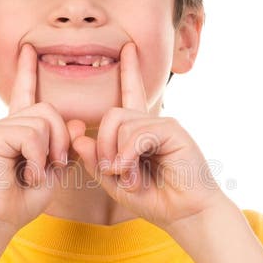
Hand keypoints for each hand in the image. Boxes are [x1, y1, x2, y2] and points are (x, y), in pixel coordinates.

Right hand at [0, 43, 69, 231]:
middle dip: (61, 139)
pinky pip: (32, 135)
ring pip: (43, 121)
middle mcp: (8, 123)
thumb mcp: (53, 172)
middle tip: (54, 166)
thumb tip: (75, 122)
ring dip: (50, 153)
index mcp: (20, 129)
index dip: (28, 71)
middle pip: (49, 109)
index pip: (26, 93)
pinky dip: (38, 159)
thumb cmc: (21, 199)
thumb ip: (65, 148)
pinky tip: (28, 175)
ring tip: (36, 174)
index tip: (29, 48)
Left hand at [67, 42, 225, 229]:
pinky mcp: (172, 130)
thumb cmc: (154, 199)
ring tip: (128, 177)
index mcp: (139, 132)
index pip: (130, 95)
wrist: (186, 214)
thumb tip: (76, 136)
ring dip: (116, 155)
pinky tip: (133, 174)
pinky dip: (129, 155)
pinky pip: (138, 133)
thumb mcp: (115, 182)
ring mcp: (163, 124)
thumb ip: (95, 161)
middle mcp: (150, 123)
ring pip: (121, 124)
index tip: (128, 48)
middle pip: (112, 115)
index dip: (128, 71)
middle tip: (111, 171)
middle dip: (102, 145)